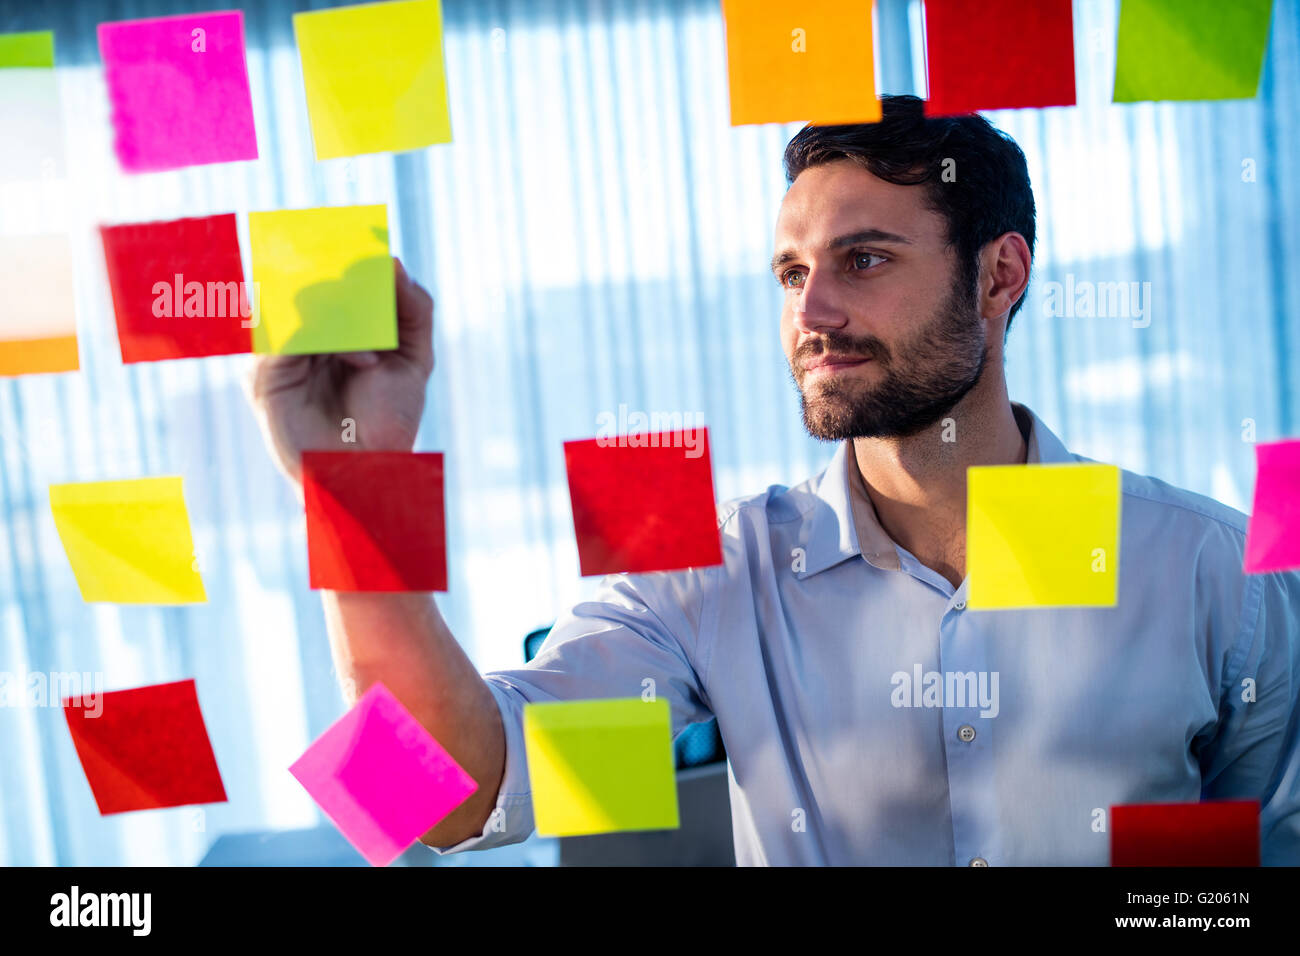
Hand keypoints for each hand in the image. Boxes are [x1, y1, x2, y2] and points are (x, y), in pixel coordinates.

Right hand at [244, 257, 434, 487]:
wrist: (370, 473)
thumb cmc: (390, 419)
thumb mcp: (416, 357)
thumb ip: (413, 307)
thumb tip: (391, 261)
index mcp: (333, 326)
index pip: (332, 276)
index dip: (351, 258)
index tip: (376, 246)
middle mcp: (302, 335)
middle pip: (311, 281)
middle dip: (348, 278)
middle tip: (376, 277)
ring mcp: (280, 354)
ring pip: (298, 302)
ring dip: (345, 310)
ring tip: (380, 339)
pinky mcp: (265, 376)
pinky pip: (289, 336)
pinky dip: (333, 340)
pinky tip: (366, 360)